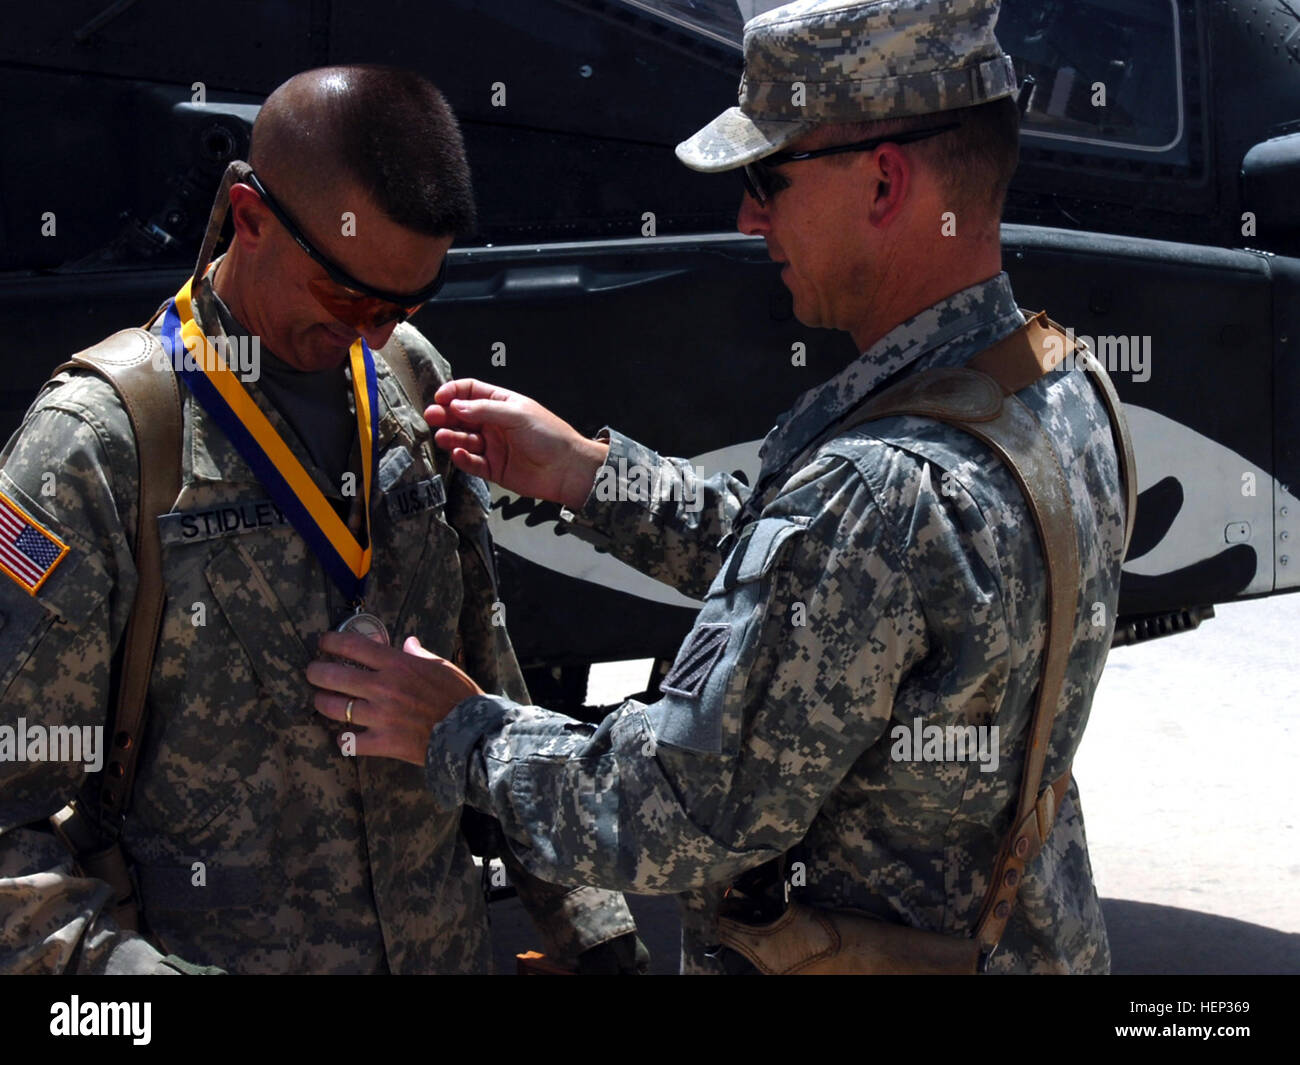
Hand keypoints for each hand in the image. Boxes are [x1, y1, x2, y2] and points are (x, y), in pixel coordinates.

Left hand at [306, 632, 483, 765]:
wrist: (471, 734)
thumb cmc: (460, 697)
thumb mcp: (443, 667)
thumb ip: (420, 654)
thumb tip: (407, 643)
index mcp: (398, 665)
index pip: (354, 647)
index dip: (331, 642)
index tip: (323, 643)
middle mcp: (383, 688)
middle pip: (334, 676)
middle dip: (316, 672)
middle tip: (313, 672)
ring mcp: (381, 716)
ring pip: (335, 708)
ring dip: (322, 703)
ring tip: (320, 701)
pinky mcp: (383, 742)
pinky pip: (351, 742)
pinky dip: (343, 740)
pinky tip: (342, 737)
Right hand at [425, 378, 608, 508]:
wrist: (567, 468)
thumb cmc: (549, 435)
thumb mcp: (517, 414)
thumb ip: (485, 410)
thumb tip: (455, 405)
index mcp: (501, 403)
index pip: (470, 392)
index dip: (453, 393)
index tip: (440, 398)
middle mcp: (494, 423)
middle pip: (462, 416)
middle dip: (445, 415)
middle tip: (432, 417)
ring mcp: (493, 446)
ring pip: (464, 439)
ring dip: (451, 437)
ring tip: (443, 437)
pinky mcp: (493, 468)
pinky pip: (472, 463)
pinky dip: (462, 458)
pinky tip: (458, 453)